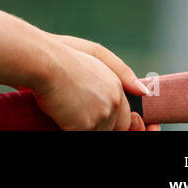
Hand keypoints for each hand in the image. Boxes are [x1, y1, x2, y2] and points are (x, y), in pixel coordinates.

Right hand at [26, 32, 154, 129]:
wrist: (43, 61)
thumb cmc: (62, 53)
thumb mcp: (95, 52)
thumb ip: (121, 71)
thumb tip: (144, 93)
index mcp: (117, 86)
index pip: (122, 114)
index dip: (109, 118)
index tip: (89, 112)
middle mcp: (114, 101)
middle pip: (114, 127)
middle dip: (98, 124)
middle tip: (77, 111)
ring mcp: (102, 115)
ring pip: (98, 132)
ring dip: (83, 125)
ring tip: (66, 106)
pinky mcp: (86, 125)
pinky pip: (82, 134)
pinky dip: (71, 127)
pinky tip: (61, 113)